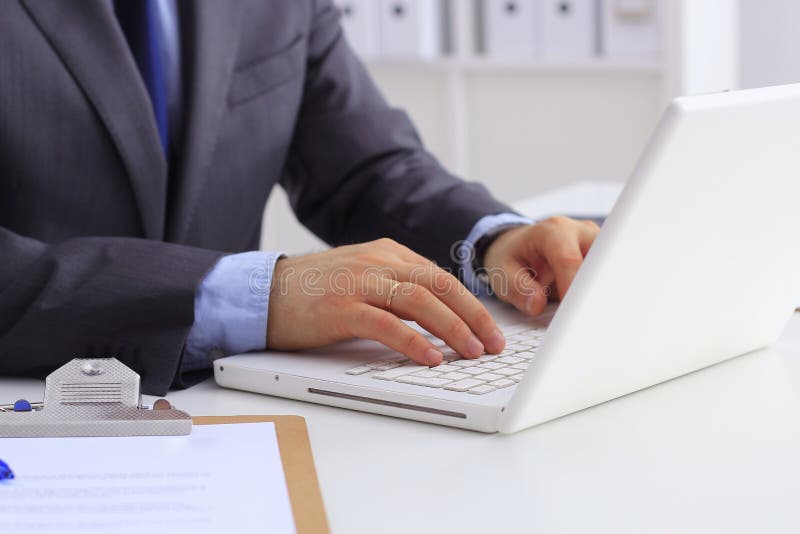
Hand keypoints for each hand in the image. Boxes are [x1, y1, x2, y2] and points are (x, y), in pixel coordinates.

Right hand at [267, 238, 505, 365]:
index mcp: (388, 252)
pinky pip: (385, 324)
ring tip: (472, 352)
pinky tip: (431, 358)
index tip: (490, 329)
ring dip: (452, 328)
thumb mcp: (365, 277)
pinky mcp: (340, 307)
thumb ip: (398, 288)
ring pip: (419, 300)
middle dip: (473, 316)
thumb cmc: (317, 291)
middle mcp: (377, 261)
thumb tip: (441, 316)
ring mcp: (358, 282)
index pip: (440, 277)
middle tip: (494, 343)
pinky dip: (413, 342)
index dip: (471, 304)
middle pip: (438, 285)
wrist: (266, 292)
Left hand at [482, 216, 599, 315]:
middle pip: (601, 260)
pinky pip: (610, 275)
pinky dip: (605, 293)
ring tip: (596, 318)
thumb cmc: (511, 257)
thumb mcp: (501, 272)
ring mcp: (596, 242)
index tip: (571, 314)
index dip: (572, 288)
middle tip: (589, 319)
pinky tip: (599, 312)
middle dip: (598, 289)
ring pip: (612, 267)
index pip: (569, 260)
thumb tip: (537, 304)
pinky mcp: (604, 255)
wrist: (519, 246)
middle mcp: (580, 231)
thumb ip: (517, 287)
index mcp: (553, 232)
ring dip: (605, 292)